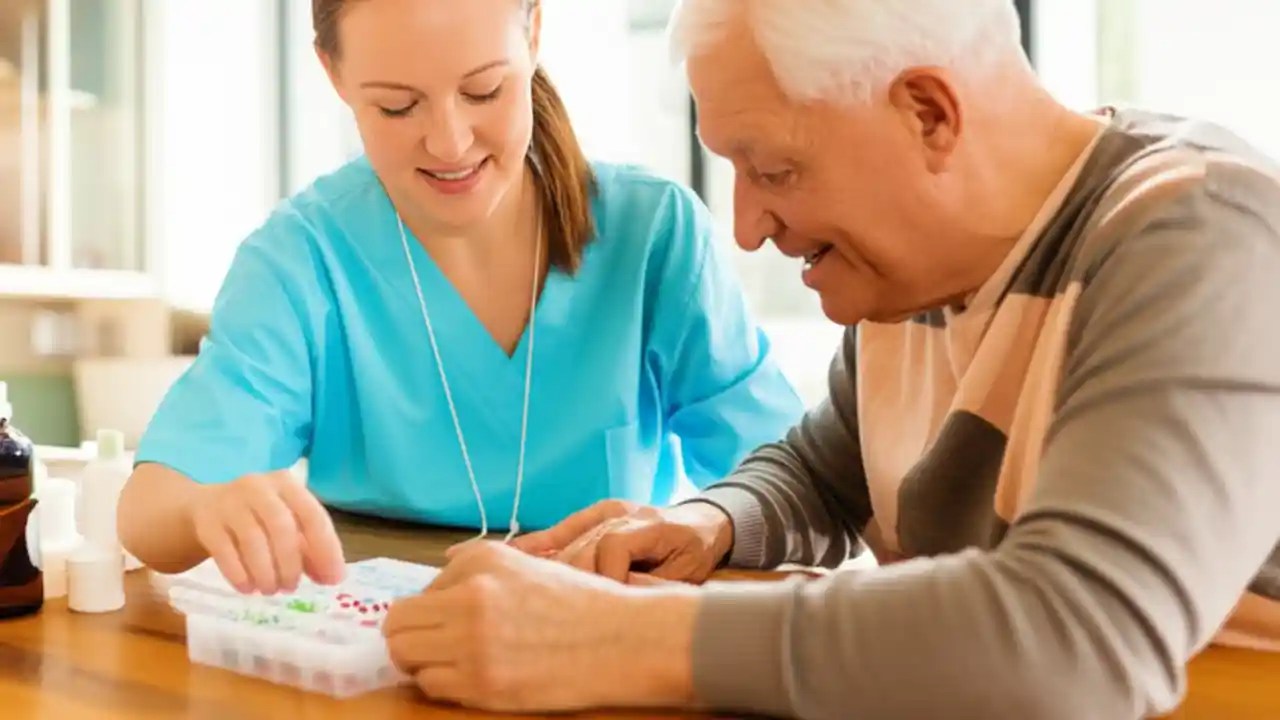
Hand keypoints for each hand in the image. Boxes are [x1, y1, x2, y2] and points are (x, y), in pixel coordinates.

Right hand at [188, 471, 345, 593]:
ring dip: (265, 572)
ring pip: (253, 540)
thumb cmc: (259, 518)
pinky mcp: (206, 522)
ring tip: (270, 589)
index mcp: (287, 484)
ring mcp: (229, 502)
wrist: (205, 506)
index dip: (326, 549)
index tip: (333, 580)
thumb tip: (333, 577)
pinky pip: (224, 551)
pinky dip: (239, 574)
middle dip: (290, 563)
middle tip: (291, 587)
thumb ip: (311, 550)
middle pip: (281, 527)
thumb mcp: (288, 526)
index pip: (313, 515)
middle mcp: (258, 488)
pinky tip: (247, 588)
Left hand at [383, 541, 697, 712]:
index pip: (417, 593)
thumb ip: (474, 579)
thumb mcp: (524, 568)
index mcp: (480, 561)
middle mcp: (470, 594)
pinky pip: (431, 685)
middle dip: (412, 639)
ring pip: (405, 656)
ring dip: (426, 664)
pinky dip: (447, 686)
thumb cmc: (580, 605)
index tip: (449, 626)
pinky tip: (479, 678)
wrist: (621, 639)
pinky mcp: (481, 682)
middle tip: (439, 649)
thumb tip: (429, 602)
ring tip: (461, 664)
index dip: (429, 615)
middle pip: (396, 624)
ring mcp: (472, 640)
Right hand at [515, 500, 734, 584]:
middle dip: (576, 583)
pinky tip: (513, 556)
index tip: (608, 604)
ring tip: (533, 597)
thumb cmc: (694, 556)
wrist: (702, 524)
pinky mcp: (593, 513)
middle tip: (569, 613)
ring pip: (568, 542)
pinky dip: (538, 545)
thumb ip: (649, 587)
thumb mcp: (684, 578)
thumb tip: (612, 600)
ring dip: (553, 573)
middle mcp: (624, 513)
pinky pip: (560, 529)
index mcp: (652, 526)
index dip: (606, 577)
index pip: (613, 547)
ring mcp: (606, 510)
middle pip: (584, 547)